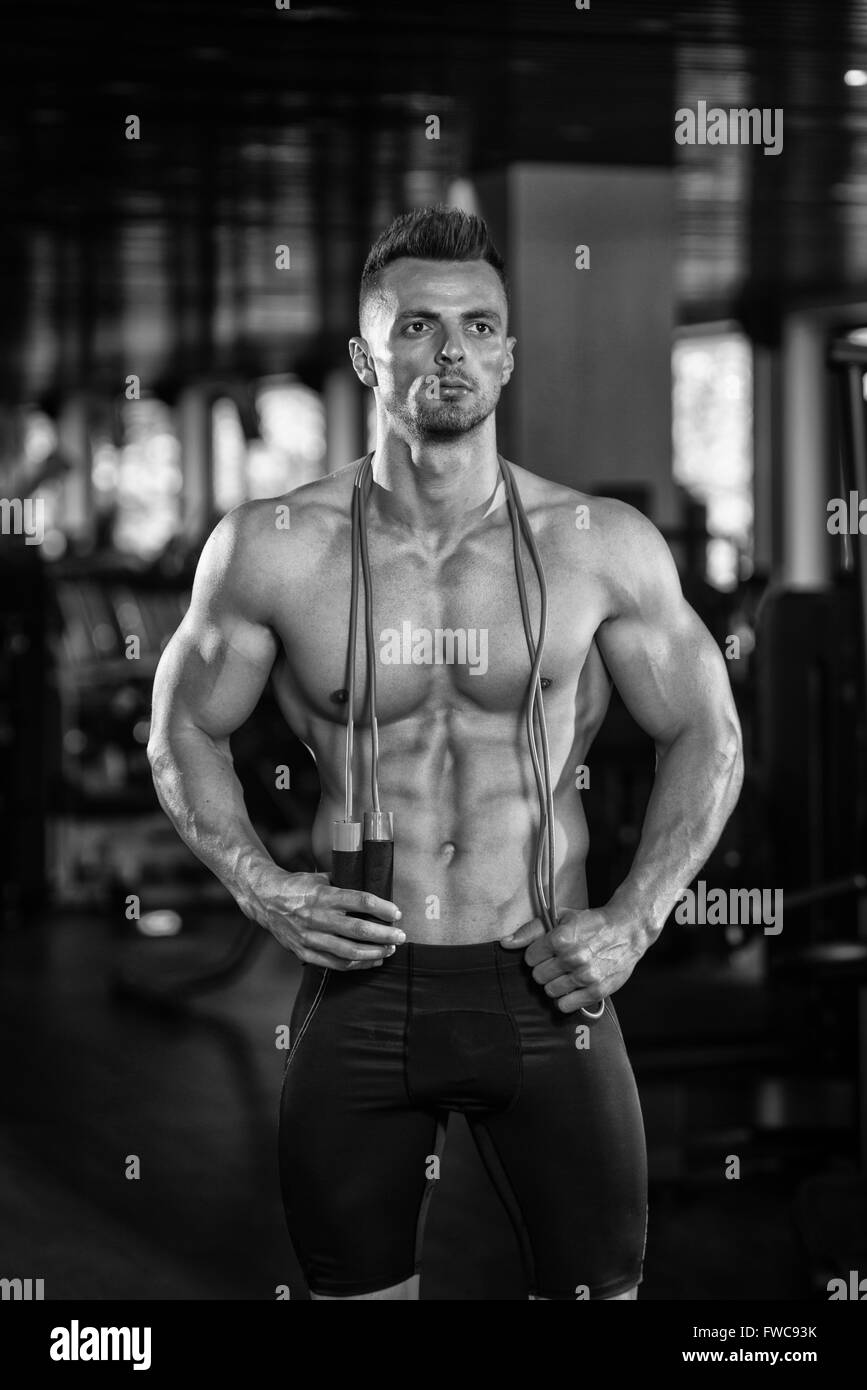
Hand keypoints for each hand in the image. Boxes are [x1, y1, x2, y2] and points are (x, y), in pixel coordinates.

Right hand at [243, 865, 404, 969]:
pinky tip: (372, 960)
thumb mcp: (321, 878)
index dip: (383, 908)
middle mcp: (317, 917)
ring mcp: (310, 937)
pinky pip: (335, 963)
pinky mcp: (304, 952)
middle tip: (401, 935)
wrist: (265, 899)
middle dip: (385, 934)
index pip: (360, 901)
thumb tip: (374, 890)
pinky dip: (357, 965)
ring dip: (374, 952)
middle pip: (359, 929)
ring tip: (390, 949)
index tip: (397, 912)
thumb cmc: (298, 886)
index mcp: (323, 895)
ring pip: (349, 951)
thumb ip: (345, 884)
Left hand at [500, 904, 646, 1013]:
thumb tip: (505, 943)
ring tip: (567, 973)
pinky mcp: (597, 990)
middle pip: (538, 976)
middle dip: (545, 969)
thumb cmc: (591, 924)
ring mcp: (586, 976)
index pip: (529, 958)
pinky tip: (574, 987)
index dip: (537, 954)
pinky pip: (565, 1005)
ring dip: (556, 984)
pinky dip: (566, 998)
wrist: (627, 930)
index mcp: (561, 938)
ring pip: (550, 991)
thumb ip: (531, 930)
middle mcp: (573, 957)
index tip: (548, 951)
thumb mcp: (560, 918)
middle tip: (559, 963)